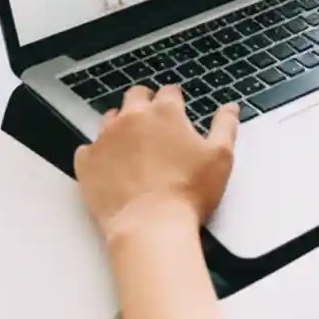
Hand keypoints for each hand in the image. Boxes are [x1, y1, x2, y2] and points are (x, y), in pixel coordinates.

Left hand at [75, 85, 238, 243]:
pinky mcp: (87, 161)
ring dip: (120, 126)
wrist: (150, 225)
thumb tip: (230, 109)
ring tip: (131, 145)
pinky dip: (98, 154)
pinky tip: (109, 167)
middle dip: (144, 103)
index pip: (169, 92)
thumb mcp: (220, 157)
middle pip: (135, 96)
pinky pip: (88, 149)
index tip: (176, 109)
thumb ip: (225, 127)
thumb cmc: (187, 193)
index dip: (174, 100)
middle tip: (152, 122)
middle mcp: (131, 118)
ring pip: (109, 119)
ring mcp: (105, 138)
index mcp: (164, 113)